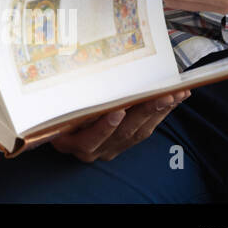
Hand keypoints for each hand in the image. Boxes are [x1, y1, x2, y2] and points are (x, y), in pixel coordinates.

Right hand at [49, 91, 190, 161]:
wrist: (56, 131)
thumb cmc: (52, 115)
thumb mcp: (53, 112)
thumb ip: (63, 104)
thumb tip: (70, 76)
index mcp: (72, 143)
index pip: (89, 139)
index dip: (104, 128)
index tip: (117, 112)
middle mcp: (92, 150)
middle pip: (122, 134)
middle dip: (144, 113)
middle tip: (163, 95)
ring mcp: (110, 149)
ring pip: (138, 133)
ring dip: (159, 112)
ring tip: (175, 94)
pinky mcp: (123, 144)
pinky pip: (145, 131)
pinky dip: (160, 114)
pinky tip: (173, 100)